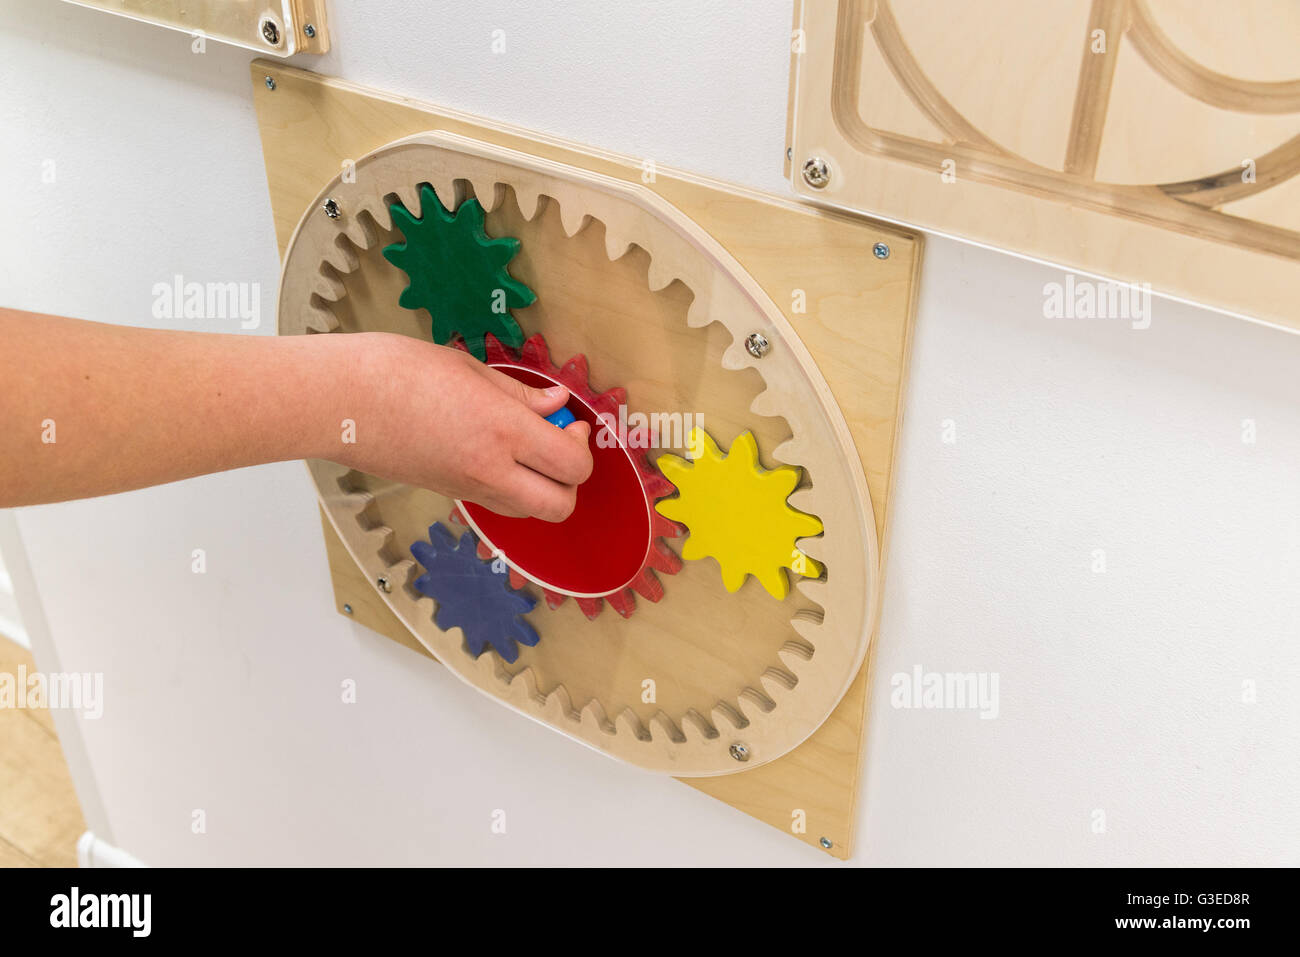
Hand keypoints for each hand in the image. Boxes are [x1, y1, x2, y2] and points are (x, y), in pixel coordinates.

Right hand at [329, 332, 592, 521]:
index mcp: (502, 430)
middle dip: (571, 481)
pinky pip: (497, 504)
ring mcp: (467, 489)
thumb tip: (557, 403)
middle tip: (557, 444)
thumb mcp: (468, 369)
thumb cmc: (395, 370)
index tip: (571, 423)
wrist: (336, 401)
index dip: (583, 447)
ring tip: (525, 448)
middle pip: (560, 506)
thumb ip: (520, 395)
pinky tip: (495, 453)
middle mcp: (490, 470)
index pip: (572, 465)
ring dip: (542, 488)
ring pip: (529, 511)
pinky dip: (511, 488)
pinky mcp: (447, 494)